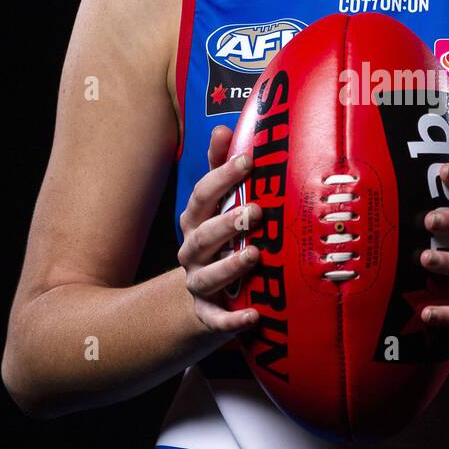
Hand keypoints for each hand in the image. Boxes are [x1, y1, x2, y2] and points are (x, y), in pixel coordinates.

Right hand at [176, 125, 261, 337]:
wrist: (203, 297)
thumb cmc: (219, 241)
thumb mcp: (216, 206)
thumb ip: (221, 169)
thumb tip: (224, 127)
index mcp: (195, 222)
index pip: (202, 196)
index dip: (222, 177)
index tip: (248, 161)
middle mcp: (192, 252)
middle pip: (202, 236)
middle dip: (226, 223)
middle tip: (255, 211)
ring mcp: (198, 284)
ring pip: (207, 277)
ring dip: (229, 266)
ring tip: (254, 255)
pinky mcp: (208, 315)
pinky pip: (216, 320)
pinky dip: (232, 321)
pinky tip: (254, 317)